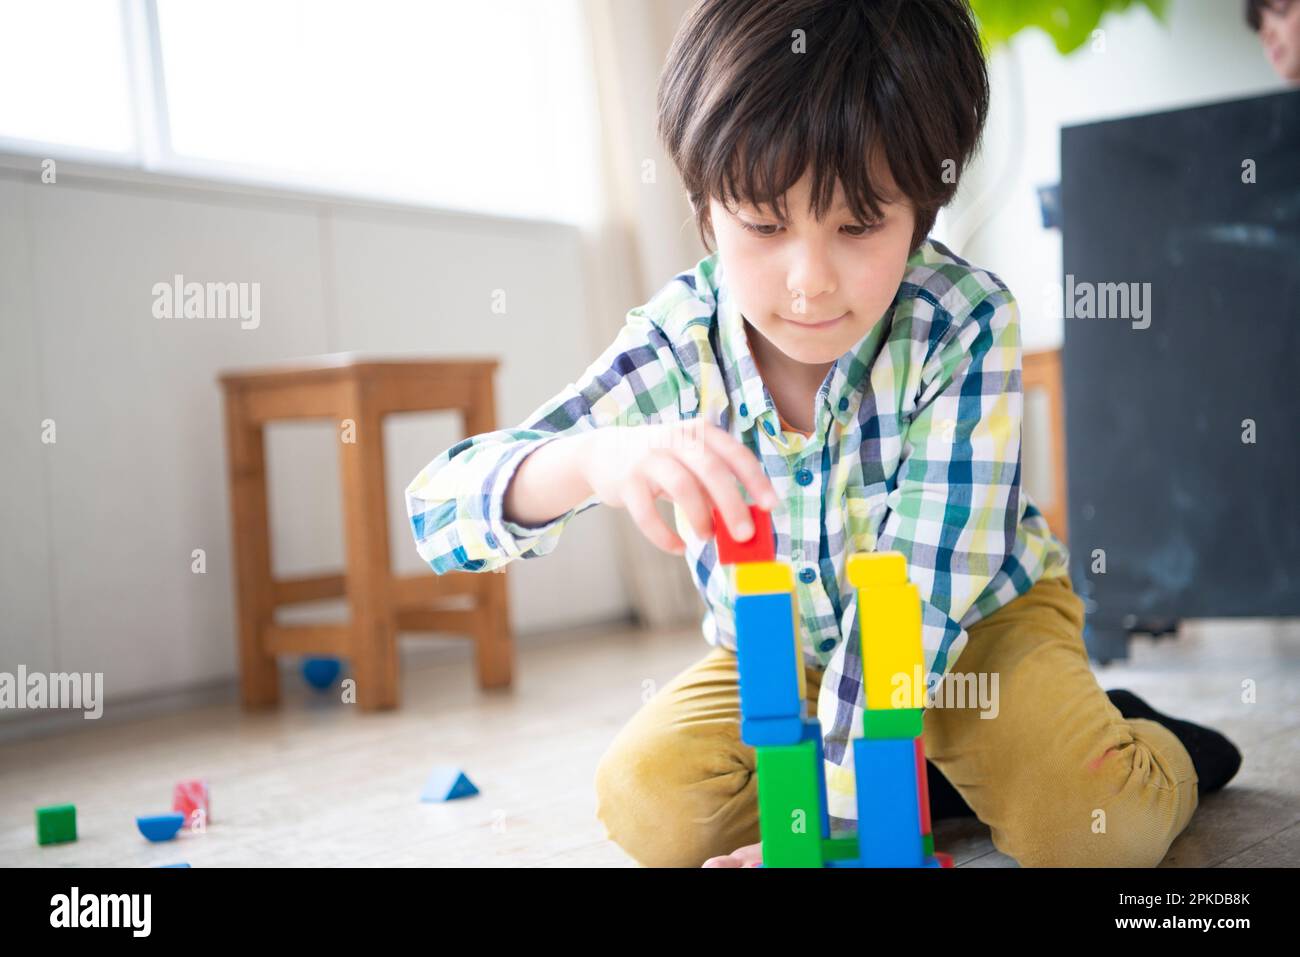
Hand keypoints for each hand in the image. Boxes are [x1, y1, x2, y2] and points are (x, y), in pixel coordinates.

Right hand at [579, 419, 777, 554]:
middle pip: (712, 470)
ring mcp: (649, 457)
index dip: (755, 480)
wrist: (604, 453)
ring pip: (682, 487)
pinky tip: (678, 547)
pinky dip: (665, 536)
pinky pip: (647, 513)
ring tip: (707, 537)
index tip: (771, 505)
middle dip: (732, 504)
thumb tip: (745, 522)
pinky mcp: (627, 481)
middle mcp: (675, 439)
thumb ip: (715, 487)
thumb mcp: (690, 464)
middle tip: (744, 535)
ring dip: (700, 518)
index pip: (734, 453)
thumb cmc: (661, 462)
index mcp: (699, 432)